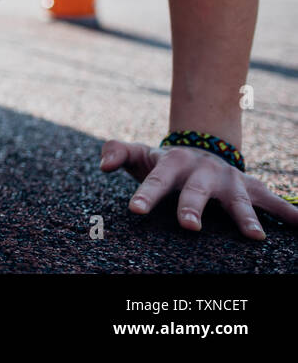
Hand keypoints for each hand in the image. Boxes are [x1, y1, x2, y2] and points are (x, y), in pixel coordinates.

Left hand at [100, 139, 297, 239]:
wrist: (200, 147)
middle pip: (197, 190)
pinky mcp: (250, 188)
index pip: (156, 181)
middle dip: (193, 207)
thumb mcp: (140, 154)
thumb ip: (118, 152)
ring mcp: (229, 180)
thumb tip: (103, 164)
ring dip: (246, 217)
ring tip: (255, 237)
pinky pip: (272, 200)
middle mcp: (203, 171)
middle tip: (189, 226)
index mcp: (173, 163)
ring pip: (238, 199)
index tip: (135, 210)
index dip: (145, 195)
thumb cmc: (163, 161)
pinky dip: (290, 212)